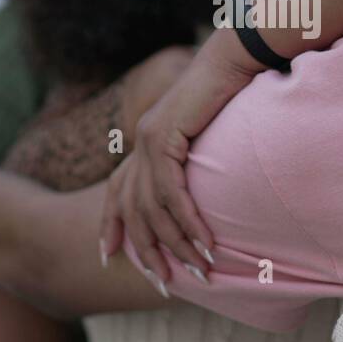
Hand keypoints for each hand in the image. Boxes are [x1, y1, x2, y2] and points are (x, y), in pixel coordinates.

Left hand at [101, 29, 264, 287]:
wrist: (235, 60)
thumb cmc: (232, 94)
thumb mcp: (208, 136)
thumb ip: (197, 162)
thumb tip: (205, 191)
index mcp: (147, 140)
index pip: (118, 190)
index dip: (109, 224)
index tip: (107, 257)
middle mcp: (140, 141)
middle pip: (132, 209)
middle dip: (147, 250)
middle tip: (163, 282)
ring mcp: (149, 139)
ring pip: (153, 207)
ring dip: (178, 244)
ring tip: (202, 269)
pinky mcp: (164, 137)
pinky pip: (171, 192)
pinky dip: (189, 222)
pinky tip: (206, 243)